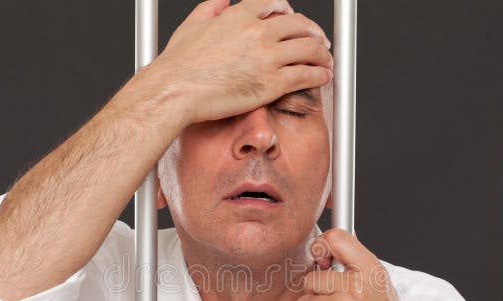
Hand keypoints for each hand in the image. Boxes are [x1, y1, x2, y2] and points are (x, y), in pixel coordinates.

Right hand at [145, 0, 332, 123]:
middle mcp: (258, 32)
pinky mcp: (272, 83)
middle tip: (321, 42)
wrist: (176, 90)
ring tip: (327, 61)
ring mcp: (267, 57)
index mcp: (239, 15)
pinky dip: (320, 74)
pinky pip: (306, 75)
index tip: (296, 21)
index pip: (276, 4)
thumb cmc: (179, 65)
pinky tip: (324, 76)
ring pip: (309, 49)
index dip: (291, 12)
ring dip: (323, 54)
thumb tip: (222, 2)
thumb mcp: (191, 25)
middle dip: (315, 32)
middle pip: (300, 25)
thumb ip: (210, 9)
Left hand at [287, 229, 409, 300]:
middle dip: (316, 293)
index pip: (338, 238)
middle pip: (313, 275)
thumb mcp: (382, 295)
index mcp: (373, 275)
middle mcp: (357, 289)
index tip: (320, 257)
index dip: (323, 246)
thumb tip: (331, 251)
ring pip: (303, 298)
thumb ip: (359, 271)